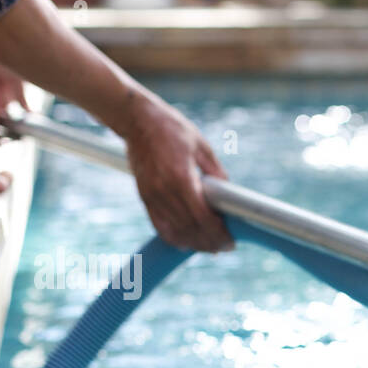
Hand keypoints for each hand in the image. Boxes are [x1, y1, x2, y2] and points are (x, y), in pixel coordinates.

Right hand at [121, 92, 232, 252]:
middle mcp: (164, 190)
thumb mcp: (202, 147)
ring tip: (210, 246)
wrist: (136, 119)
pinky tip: (188, 241)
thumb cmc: (172, 129)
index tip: (231, 240)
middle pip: (190, 229)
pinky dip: (175, 238)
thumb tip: (230, 198)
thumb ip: (217, 174)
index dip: (218, 233)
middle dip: (210, 242)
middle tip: (225, 247)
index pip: (202, 216)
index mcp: (181, 177)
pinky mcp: (144, 197)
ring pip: (175, 232)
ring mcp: (151, 196)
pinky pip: (160, 226)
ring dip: (194, 243)